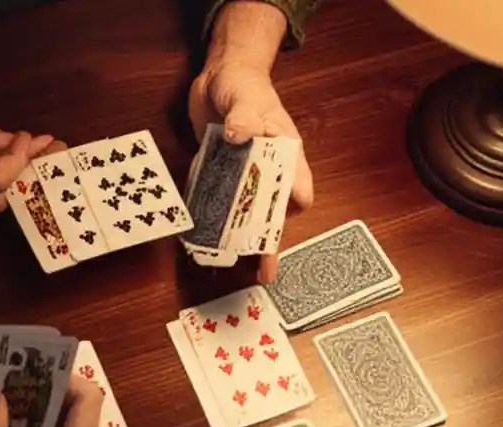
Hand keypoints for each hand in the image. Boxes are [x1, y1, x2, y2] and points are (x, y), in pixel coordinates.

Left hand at [190, 0, 313, 283]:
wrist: (220, 76)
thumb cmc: (243, 85)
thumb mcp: (245, 98)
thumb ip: (244, 117)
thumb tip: (240, 136)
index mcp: (284, 153)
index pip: (297, 187)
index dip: (293, 206)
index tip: (283, 223)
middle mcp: (267, 170)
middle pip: (273, 212)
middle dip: (270, 242)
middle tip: (264, 273)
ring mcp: (244, 175)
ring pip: (246, 213)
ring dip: (241, 237)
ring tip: (234, 265)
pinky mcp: (222, 174)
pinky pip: (221, 201)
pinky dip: (215, 218)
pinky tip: (205, 238)